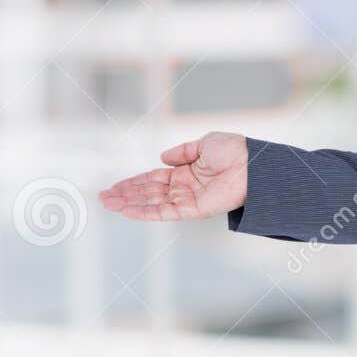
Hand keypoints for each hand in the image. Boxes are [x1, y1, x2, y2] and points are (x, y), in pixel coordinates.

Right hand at [99, 131, 248, 221]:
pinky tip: (127, 210)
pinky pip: (165, 212)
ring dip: (129, 204)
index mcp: (187, 172)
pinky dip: (146, 212)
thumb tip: (163, 158)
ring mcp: (189, 199)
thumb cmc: (235, 151)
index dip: (134, 182)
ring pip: (153, 203)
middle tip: (103, 197)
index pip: (154, 179)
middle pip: (149, 193)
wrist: (254, 163)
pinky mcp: (195, 209)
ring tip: (107, 203)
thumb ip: (183, 152)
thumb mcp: (205, 144)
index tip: (115, 186)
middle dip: (125, 195)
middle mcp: (186, 187)